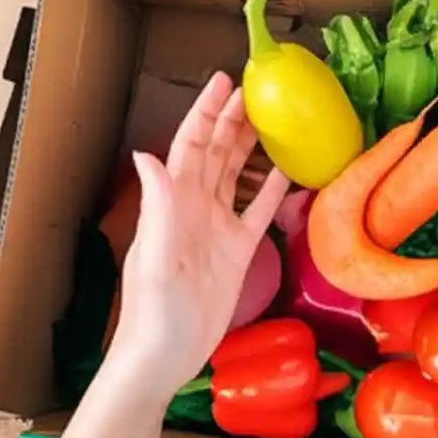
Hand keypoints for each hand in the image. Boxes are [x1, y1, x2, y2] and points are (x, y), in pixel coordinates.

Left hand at [107, 72, 289, 402]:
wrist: (165, 356)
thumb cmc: (153, 312)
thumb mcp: (154, 257)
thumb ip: (158, 206)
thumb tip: (147, 155)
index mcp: (174, 202)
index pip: (192, 145)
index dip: (207, 112)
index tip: (225, 81)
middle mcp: (195, 207)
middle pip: (217, 151)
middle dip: (234, 117)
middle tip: (260, 89)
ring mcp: (217, 227)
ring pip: (237, 174)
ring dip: (252, 144)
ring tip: (275, 117)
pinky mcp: (238, 250)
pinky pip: (258, 209)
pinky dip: (272, 187)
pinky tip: (289, 168)